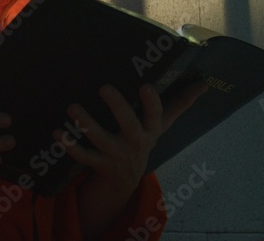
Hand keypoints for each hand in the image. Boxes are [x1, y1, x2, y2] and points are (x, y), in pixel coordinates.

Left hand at [58, 82, 207, 194]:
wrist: (125, 180)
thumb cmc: (143, 140)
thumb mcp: (162, 124)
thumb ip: (181, 103)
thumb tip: (205, 83)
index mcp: (150, 130)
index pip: (156, 115)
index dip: (152, 102)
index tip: (145, 85)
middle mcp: (135, 143)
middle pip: (129, 126)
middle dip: (118, 107)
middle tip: (104, 87)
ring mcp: (115, 156)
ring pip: (100, 141)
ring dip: (86, 124)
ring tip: (72, 107)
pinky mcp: (98, 165)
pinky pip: (83, 156)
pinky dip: (69, 146)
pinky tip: (58, 132)